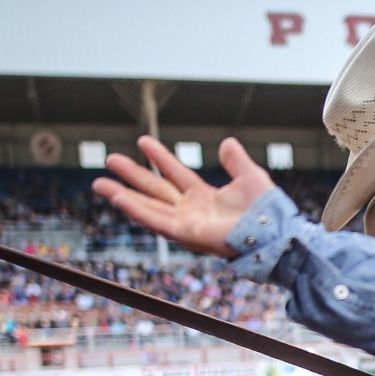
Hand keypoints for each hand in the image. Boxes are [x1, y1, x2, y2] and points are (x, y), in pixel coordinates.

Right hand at [92, 136, 274, 258]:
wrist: (274, 233)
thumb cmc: (268, 212)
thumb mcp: (250, 177)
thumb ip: (236, 161)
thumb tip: (227, 142)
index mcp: (205, 197)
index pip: (176, 173)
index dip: (160, 157)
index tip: (143, 140)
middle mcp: (192, 210)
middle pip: (155, 189)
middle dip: (132, 175)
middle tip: (110, 159)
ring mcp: (187, 223)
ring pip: (149, 207)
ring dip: (124, 196)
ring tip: (100, 184)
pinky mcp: (186, 235)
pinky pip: (156, 222)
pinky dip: (137, 210)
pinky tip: (120, 198)